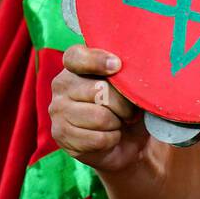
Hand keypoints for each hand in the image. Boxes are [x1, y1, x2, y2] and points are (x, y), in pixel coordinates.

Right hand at [49, 45, 147, 174]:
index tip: (117, 66)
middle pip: (99, 90)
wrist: (127, 141)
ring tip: (118, 123)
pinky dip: (112, 140)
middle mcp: (62, 84)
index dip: (97, 60)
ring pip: (99, 117)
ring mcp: (57, 110)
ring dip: (117, 124)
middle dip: (124, 105)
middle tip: (130, 111)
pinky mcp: (60, 135)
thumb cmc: (130, 106)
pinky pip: (97, 138)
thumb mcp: (133, 86)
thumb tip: (142, 70)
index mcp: (77, 66)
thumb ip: (130, 74)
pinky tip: (109, 137)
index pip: (76, 57)